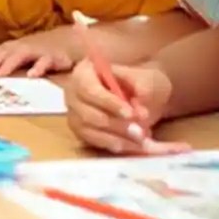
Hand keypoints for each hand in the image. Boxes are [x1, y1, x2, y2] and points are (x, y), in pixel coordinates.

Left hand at [0, 27, 75, 77]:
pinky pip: (45, 63)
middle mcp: (24, 47)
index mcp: (15, 46)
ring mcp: (38, 51)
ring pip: (20, 57)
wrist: (72, 39)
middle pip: (4, 54)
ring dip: (8, 65)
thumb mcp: (23, 51)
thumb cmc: (43, 48)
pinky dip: (39, 68)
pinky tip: (32, 75)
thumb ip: (6, 58)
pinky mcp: (53, 57)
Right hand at [65, 60, 188, 154]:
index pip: (89, 89)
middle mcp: (73, 93)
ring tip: (141, 141)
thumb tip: (139, 113)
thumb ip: (143, 92)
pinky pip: (93, 142)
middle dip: (115, 125)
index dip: (109, 103)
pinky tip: (132, 145)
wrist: (139, 95)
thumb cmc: (138, 83)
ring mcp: (74, 114)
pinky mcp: (81, 131)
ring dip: (116, 138)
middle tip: (140, 133)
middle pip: (87, 114)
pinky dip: (114, 145)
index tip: (131, 114)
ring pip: (89, 130)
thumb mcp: (145, 80)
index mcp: (84, 72)